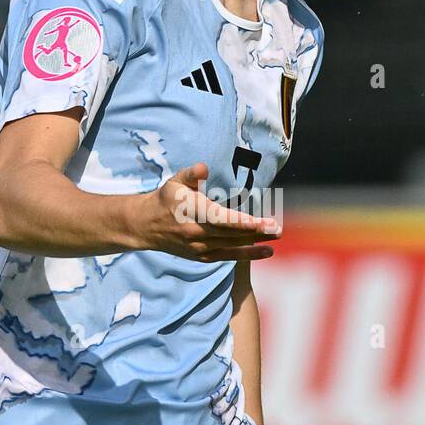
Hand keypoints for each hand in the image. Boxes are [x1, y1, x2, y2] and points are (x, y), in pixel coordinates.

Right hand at [135, 162, 280, 261]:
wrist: (146, 226)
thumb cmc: (166, 199)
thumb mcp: (174, 182)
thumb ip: (190, 174)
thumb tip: (204, 168)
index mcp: (191, 213)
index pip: (220, 219)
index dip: (241, 222)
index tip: (260, 222)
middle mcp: (196, 233)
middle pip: (231, 234)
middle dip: (255, 231)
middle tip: (278, 228)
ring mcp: (199, 248)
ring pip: (232, 246)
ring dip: (256, 242)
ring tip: (276, 237)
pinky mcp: (202, 257)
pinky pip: (228, 256)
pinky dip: (247, 254)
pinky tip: (266, 251)